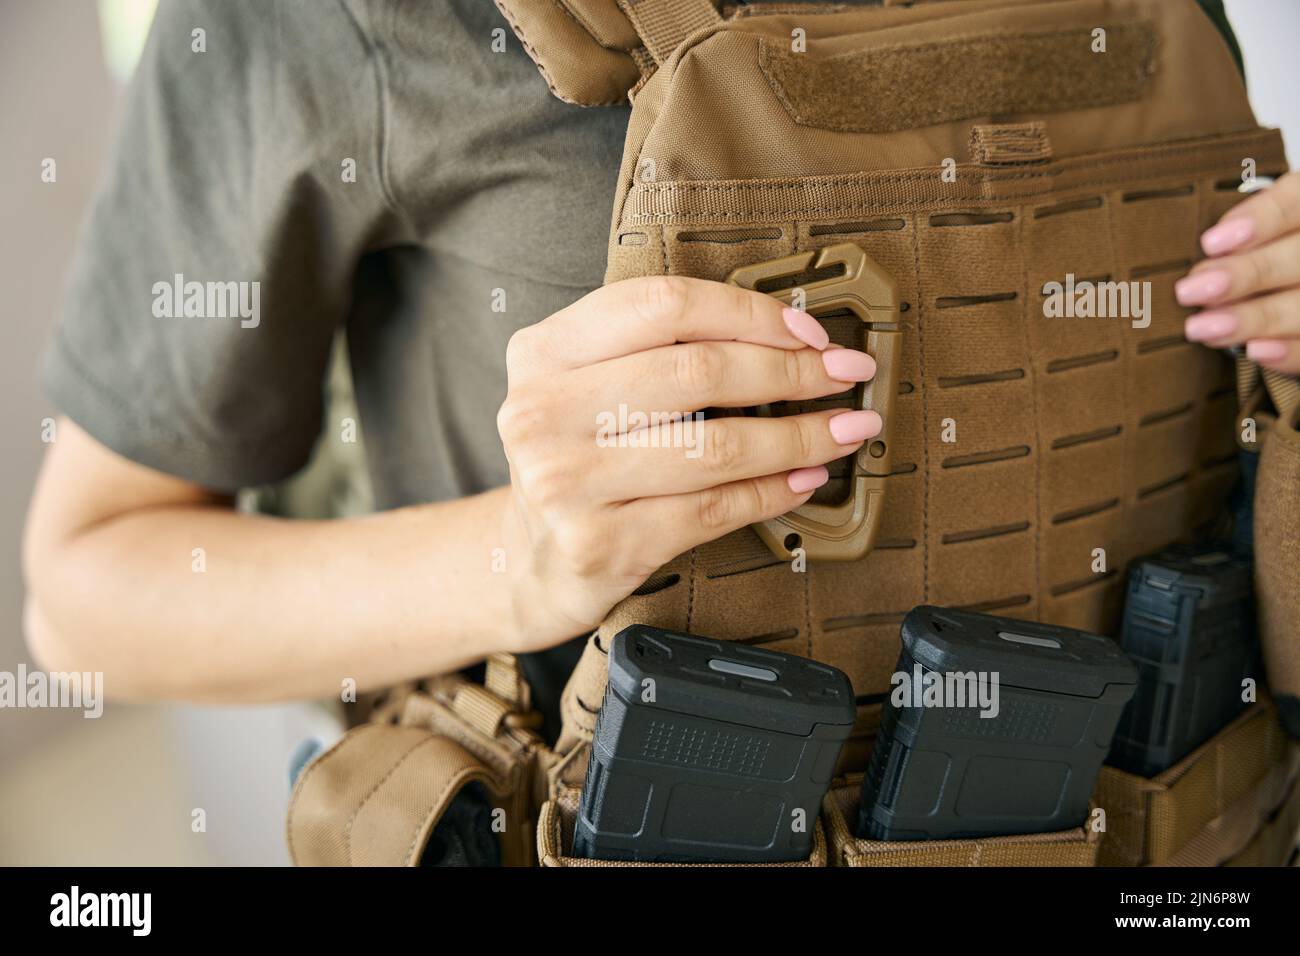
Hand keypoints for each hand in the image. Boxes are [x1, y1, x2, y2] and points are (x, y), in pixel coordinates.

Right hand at [495, 275, 881, 651]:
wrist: (530, 561)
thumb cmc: (579, 459)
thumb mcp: (585, 385)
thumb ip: (654, 349)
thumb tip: (787, 332)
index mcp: (544, 352)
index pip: (663, 305)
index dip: (749, 312)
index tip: (808, 330)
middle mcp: (543, 412)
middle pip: (697, 371)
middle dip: (791, 371)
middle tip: (845, 373)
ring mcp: (566, 483)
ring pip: (714, 446)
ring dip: (799, 436)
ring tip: (846, 430)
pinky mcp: (598, 544)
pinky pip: (711, 509)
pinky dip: (771, 492)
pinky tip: (805, 479)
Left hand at [1179, 170, 1299, 371]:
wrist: (1279, 286)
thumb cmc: (1250, 251)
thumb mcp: (1246, 230)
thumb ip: (1231, 234)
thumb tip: (1195, 255)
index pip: (1292, 204)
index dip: (1259, 220)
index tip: (1210, 242)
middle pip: (1295, 258)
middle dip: (1243, 275)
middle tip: (1188, 292)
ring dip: (1251, 318)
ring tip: (1200, 328)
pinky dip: (1287, 351)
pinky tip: (1255, 351)